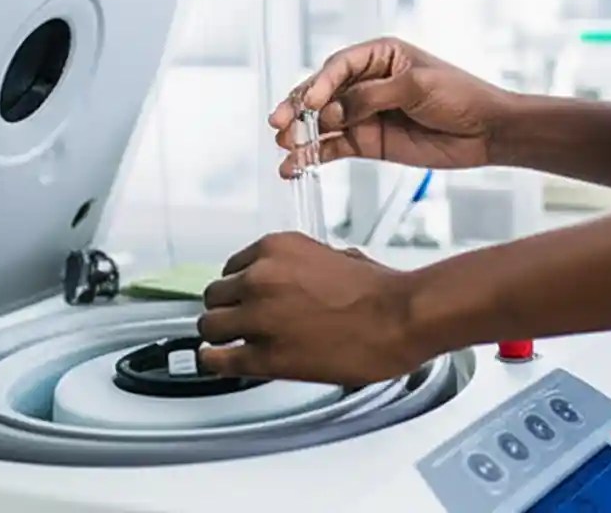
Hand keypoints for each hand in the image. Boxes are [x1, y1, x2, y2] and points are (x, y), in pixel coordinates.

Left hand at [196, 233, 424, 385]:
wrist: (400, 318)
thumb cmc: (381, 290)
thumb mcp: (338, 255)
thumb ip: (307, 264)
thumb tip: (304, 277)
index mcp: (276, 248)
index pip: (233, 267)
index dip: (240, 287)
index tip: (245, 298)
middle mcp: (260, 277)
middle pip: (217, 295)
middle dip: (229, 309)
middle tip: (240, 321)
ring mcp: (258, 317)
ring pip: (210, 326)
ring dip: (221, 335)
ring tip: (230, 344)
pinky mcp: (264, 355)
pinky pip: (218, 359)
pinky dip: (215, 361)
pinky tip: (218, 361)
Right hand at [269, 37, 516, 177]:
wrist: (486, 132)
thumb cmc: (459, 96)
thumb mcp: (416, 87)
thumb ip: (372, 97)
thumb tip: (332, 112)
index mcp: (379, 56)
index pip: (338, 66)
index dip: (320, 85)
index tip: (309, 104)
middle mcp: (366, 82)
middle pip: (322, 94)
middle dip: (299, 110)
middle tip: (279, 125)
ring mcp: (365, 114)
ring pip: (323, 123)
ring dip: (301, 135)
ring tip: (284, 147)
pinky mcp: (368, 142)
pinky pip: (334, 149)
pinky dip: (314, 157)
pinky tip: (294, 167)